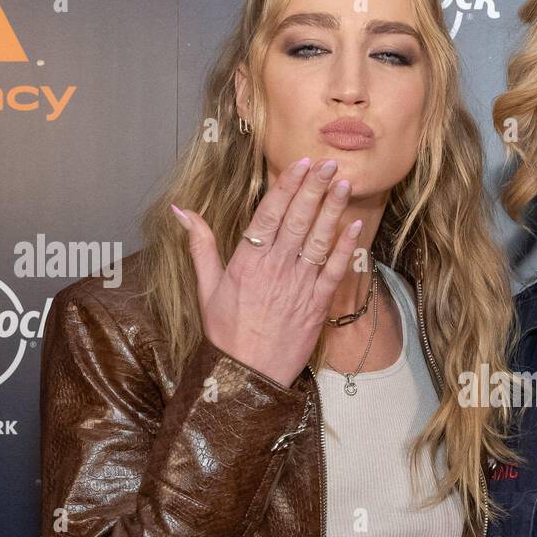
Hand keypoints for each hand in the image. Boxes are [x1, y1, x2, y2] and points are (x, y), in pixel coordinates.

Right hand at [170, 157, 360, 387]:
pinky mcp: (317, 304)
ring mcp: (299, 285)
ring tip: (343, 183)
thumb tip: (181, 210)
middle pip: (299, 219)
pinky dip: (346, 247)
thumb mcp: (206, 287)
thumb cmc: (226, 332)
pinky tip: (355, 224)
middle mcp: (276, 268)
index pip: (270, 213)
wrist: (247, 375)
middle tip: (328, 162)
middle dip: (314, 188)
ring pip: (319, 239)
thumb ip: (200, 245)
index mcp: (247, 260)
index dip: (287, 185)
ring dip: (332, 209)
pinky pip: (335, 270)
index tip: (301, 162)